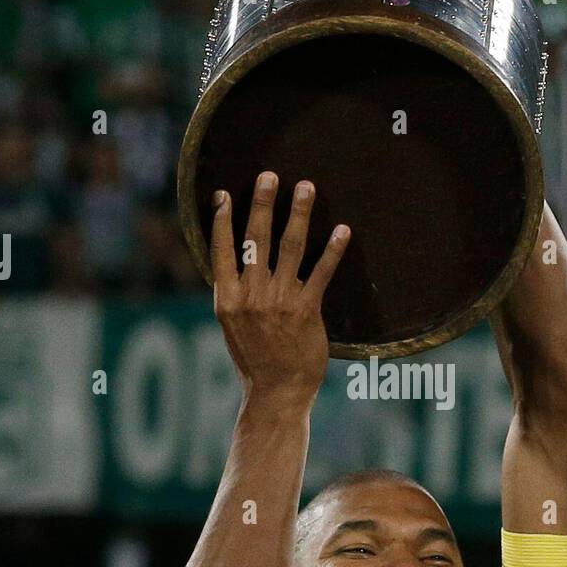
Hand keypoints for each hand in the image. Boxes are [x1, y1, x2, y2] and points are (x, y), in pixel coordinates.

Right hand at [211, 171, 349, 403]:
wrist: (276, 392)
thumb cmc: (254, 359)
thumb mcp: (232, 325)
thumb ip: (234, 292)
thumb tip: (233, 262)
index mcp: (227, 298)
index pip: (222, 250)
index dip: (223, 220)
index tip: (226, 194)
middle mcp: (250, 295)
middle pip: (256, 239)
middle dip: (262, 203)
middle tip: (269, 175)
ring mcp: (279, 301)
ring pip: (289, 247)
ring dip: (298, 213)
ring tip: (306, 187)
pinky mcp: (306, 311)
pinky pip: (321, 273)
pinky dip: (333, 250)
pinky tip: (343, 230)